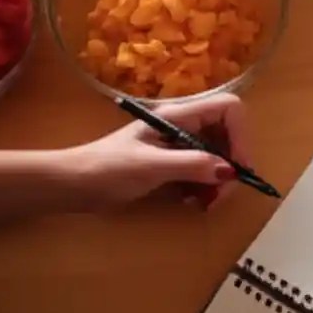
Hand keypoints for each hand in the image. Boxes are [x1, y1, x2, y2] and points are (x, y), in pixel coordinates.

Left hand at [62, 93, 251, 210]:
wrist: (71, 183)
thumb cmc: (106, 169)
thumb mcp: (151, 167)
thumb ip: (192, 166)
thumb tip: (231, 170)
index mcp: (179, 116)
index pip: (228, 109)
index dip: (241, 135)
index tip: (238, 168)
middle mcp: (183, 126)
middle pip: (227, 135)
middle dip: (231, 165)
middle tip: (221, 195)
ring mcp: (177, 145)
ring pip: (217, 156)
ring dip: (218, 181)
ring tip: (204, 203)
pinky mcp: (171, 164)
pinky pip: (202, 171)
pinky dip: (204, 187)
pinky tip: (191, 202)